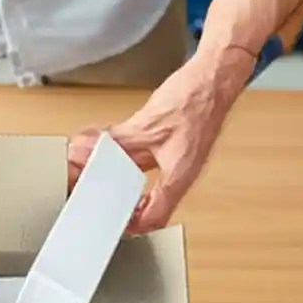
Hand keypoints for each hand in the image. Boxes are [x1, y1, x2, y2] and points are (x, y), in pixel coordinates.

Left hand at [68, 46, 252, 233]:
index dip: (131, 225)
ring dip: (112, 172)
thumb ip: (115, 141)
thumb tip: (88, 152)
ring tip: (89, 169)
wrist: (214, 77)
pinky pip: (135, 150)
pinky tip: (100, 142)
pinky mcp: (165, 139)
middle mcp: (176, 171)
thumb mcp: (148, 125)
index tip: (110, 223)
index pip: (153, 217)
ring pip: (135, 173)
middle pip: (142, 199)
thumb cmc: (195, 100)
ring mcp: (171, 156)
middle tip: (91, 196)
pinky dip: (116, 149)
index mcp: (178, 176)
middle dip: (115, 198)